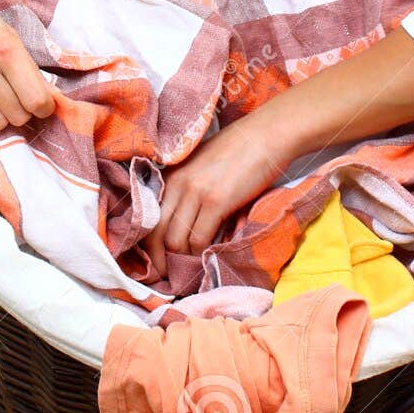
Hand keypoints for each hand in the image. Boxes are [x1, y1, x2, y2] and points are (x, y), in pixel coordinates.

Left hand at [143, 110, 301, 277]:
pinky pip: (199, 239)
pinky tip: (210, 257)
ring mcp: (194, 192)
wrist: (265, 135)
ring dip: (183, 260)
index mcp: (170, 177)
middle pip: (155, 234)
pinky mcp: (216, 201)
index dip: (149, 246)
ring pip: (175, 241)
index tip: (156, 263)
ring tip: (191, 270)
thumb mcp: (201, 169)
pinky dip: (202, 254)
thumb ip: (188, 192)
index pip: (147, 219)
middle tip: (169, 277)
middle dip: (160, 261)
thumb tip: (185, 228)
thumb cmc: (238, 153)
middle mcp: (176, 184)